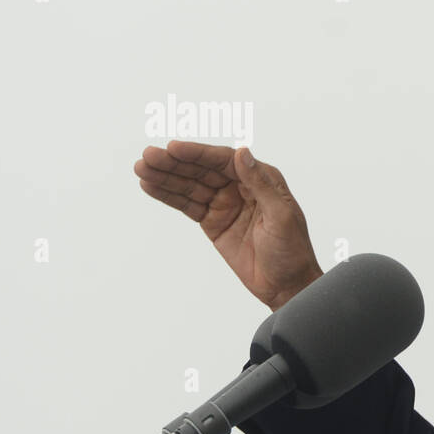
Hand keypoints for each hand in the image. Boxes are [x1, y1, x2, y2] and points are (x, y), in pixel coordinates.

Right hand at [134, 141, 323, 310]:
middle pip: (203, 170)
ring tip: (141, 168)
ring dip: (166, 176)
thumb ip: (260, 184)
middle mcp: (242, 187)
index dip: (198, 154)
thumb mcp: (281, 215)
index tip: (172, 148)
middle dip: (175, 162)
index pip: (224, 161)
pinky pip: (188, 204)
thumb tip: (242, 153)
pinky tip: (150, 185)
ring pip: (191, 185)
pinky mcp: (213, 221)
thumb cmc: (292, 250)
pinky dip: (169, 195)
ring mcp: (225, 203)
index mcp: (262, 180)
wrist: (287, 285)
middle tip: (148, 156)